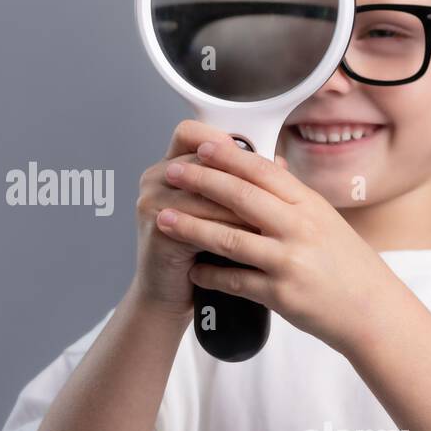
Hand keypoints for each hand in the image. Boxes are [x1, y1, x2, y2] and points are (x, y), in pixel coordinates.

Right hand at [132, 120, 276, 317]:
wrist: (171, 297)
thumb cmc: (199, 256)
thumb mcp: (222, 213)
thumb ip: (242, 183)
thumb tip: (279, 160)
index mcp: (170, 167)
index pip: (192, 133)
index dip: (221, 140)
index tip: (253, 152)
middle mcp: (156, 178)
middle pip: (204, 161)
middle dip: (242, 177)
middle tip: (276, 190)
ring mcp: (152, 201)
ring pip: (207, 192)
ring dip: (242, 206)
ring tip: (272, 218)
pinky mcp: (157, 227)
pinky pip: (201, 220)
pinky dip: (229, 228)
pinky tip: (253, 238)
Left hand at [156, 134, 402, 353]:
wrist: (372, 312)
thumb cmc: (347, 265)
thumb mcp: (326, 221)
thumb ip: (294, 197)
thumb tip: (267, 164)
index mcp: (310, 205)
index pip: (263, 171)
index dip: (229, 156)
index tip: (201, 145)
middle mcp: (301, 228)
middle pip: (241, 198)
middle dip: (201, 182)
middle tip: (171, 173)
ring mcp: (290, 261)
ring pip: (230, 239)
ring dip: (191, 228)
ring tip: (162, 220)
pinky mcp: (281, 294)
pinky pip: (235, 281)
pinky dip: (209, 275)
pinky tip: (191, 270)